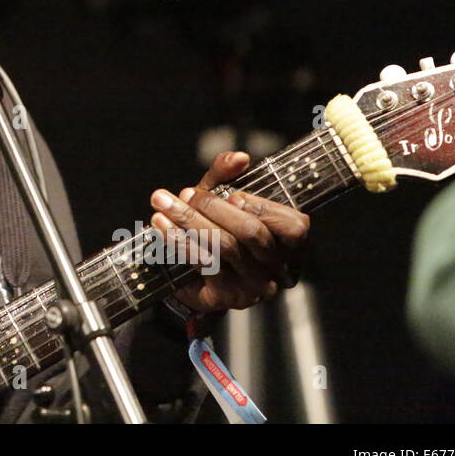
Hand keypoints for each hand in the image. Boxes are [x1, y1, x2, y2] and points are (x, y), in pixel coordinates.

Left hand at [149, 150, 309, 313]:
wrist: (193, 276)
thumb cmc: (216, 229)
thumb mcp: (221, 199)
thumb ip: (228, 176)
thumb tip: (239, 158)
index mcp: (290, 243)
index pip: (293, 226)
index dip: (261, 207)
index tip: (230, 194)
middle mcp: (278, 268)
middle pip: (252, 233)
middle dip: (215, 208)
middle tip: (186, 193)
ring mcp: (254, 286)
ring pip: (225, 247)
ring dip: (190, 221)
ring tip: (163, 204)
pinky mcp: (227, 297)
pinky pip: (204, 263)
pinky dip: (179, 240)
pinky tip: (161, 226)